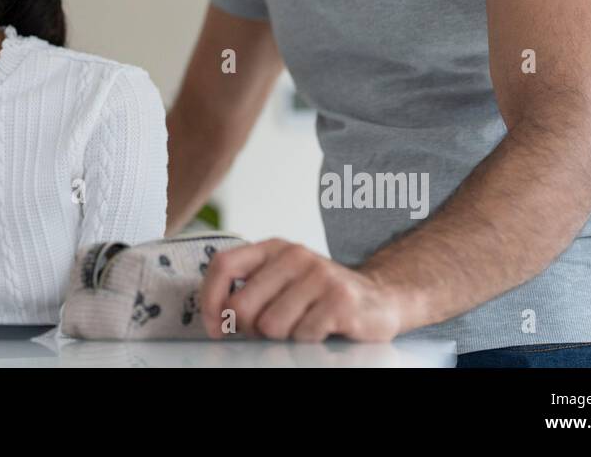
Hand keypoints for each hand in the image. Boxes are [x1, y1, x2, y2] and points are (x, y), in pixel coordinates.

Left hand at [199, 238, 407, 341]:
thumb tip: (216, 319)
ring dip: (282, 338)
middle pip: (242, 305)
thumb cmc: (320, 295)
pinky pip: (302, 336)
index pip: (223, 265)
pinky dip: (307, 342)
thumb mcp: (283, 280)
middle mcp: (295, 256)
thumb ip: (250, 289)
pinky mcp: (340, 300)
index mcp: (273, 248)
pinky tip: (321, 331)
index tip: (215, 327)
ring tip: (301, 328)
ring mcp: (319, 276)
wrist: (380, 298)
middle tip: (269, 332)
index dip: (210, 300)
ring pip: (270, 326)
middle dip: (249, 329)